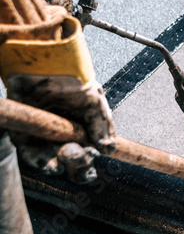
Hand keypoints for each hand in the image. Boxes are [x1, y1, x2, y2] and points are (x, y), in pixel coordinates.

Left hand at [0, 17, 114, 183]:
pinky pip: (33, 157)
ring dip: (64, 164)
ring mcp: (44, 137)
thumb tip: (108, 148)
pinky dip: (43, 164)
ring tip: (68, 154)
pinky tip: (54, 165)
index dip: (94, 156)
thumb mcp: (94, 100)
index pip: (90, 149)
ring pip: (55, 161)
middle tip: (83, 153)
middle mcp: (63, 133)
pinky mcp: (25, 137)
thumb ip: (102, 124)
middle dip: (81, 162)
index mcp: (81, 126)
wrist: (43, 68)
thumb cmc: (69, 80)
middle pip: (74, 160)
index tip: (100, 155)